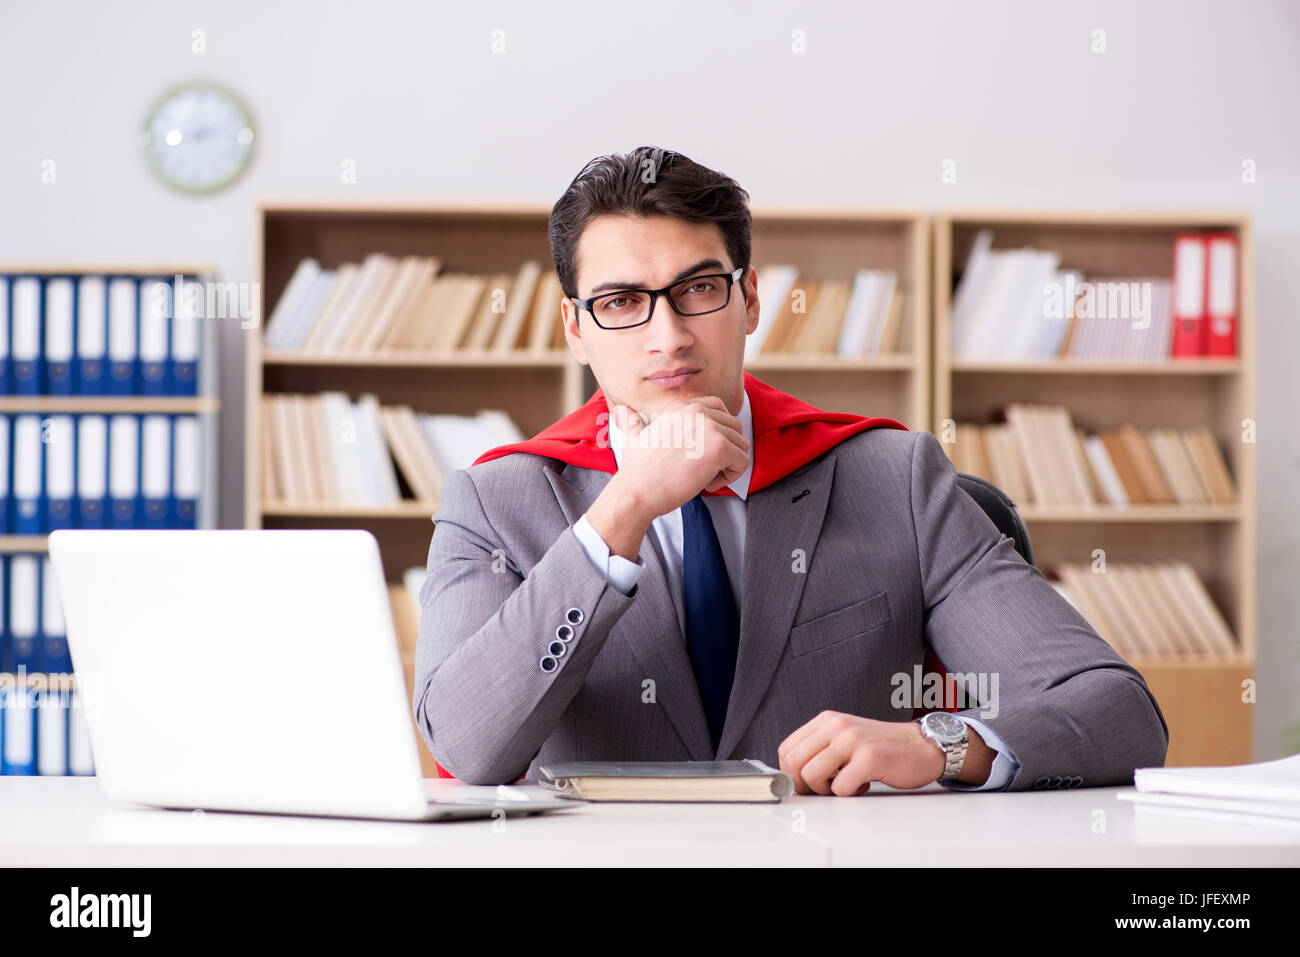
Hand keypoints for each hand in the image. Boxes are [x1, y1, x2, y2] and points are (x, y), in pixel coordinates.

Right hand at [608, 395, 748, 516]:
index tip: (699, 454)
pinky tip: (706, 484)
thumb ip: (631, 422)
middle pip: (735, 428)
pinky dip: (730, 478)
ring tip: (702, 477)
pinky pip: (743, 463)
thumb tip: (620, 411)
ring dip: (727, 466)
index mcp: (682, 406)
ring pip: (741, 446)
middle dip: (725, 451)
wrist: (637, 491)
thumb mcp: (633, 437)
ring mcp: (710, 428)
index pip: (719, 409)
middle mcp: (698, 411)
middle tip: (700, 469)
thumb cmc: (637, 471)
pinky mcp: (720, 448)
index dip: (716, 434)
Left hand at [777, 711, 945, 795]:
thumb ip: (819, 750)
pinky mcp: (870, 758)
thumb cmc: (882, 747)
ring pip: (812, 775)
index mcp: (826, 720)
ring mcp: (853, 740)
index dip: (790, 773)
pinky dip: (849, 794)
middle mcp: (837, 725)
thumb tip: (791, 776)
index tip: (806, 784)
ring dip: (826, 790)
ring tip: (845, 784)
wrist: (922, 745)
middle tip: (824, 789)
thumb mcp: (844, 738)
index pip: (786, 748)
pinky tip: (863, 784)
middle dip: (804, 785)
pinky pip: (840, 787)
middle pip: (794, 762)